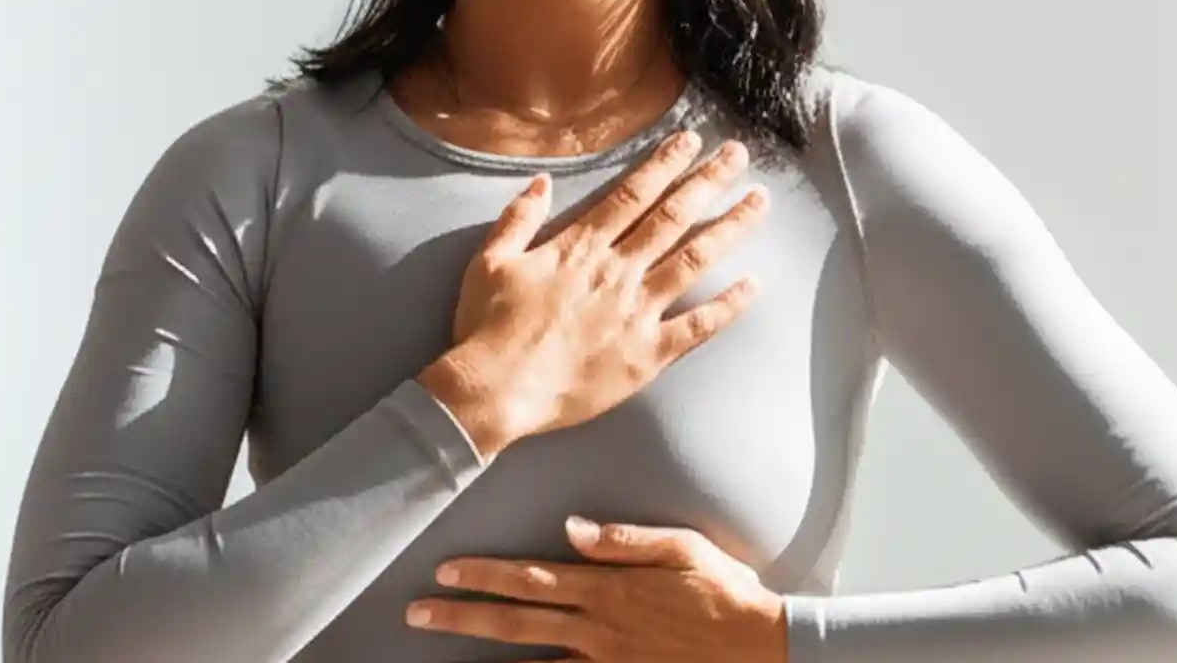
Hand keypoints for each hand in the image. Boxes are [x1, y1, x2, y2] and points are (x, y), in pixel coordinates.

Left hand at [405, 517, 788, 661]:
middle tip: (416, 613)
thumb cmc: (722, 590)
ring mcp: (606, 662)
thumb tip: (571, 528)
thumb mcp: (680, 547)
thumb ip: (622, 539)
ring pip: (532, 662)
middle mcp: (597, 629)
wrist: (760, 647)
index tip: (445, 570)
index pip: (531, 579)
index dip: (484, 575)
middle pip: (516, 622)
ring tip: (442, 654)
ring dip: (485, 656)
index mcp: (607, 588)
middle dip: (462, 616)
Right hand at [416, 130, 769, 459]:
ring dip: (730, 229)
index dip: (665, 163)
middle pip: (673, 217)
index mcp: (581, 248)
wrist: (497, 389)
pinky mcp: (647, 354)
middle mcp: (617, 271)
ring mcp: (636, 311)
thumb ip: (518, 218)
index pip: (633, 194)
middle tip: (739, 155)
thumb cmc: (488, 327)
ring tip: (759, 203)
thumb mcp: (490, 261)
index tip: (692, 140)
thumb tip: (542, 182)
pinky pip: (697, 325)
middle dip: (709, 181)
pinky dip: (728, 306)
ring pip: (694, 260)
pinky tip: (753, 285)